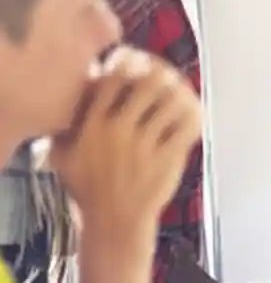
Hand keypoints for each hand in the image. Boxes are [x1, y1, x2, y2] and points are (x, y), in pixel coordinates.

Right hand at [49, 48, 201, 239]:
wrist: (114, 222)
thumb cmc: (89, 189)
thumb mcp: (64, 155)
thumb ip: (68, 123)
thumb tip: (79, 92)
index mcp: (92, 125)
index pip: (112, 79)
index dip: (129, 63)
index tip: (137, 60)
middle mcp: (118, 131)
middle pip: (147, 84)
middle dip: (160, 72)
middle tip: (167, 72)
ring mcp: (145, 145)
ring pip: (171, 102)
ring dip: (180, 91)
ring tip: (182, 89)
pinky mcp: (168, 158)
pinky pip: (188, 127)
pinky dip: (194, 115)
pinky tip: (195, 112)